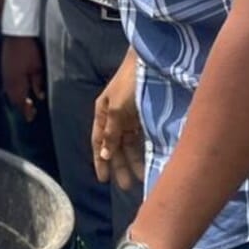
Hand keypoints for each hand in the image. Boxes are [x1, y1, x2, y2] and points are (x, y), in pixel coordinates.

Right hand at [2, 35, 45, 120]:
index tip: (31, 117)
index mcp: (17, 83)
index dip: (26, 111)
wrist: (16, 35)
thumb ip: (37, 83)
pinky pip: (7, 86)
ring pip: (9, 94)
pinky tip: (18, 91)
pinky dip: (13, 92)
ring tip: (25, 103)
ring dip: (16, 100)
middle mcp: (8, 82)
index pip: (21, 102)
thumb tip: (39, 96)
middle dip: (21, 107)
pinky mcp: (4, 70)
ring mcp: (4, 76)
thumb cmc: (29, 50)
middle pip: (14, 100)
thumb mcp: (37, 68)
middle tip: (29, 112)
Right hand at [92, 49, 143, 191]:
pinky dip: (142, 149)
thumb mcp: (117, 108)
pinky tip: (148, 160)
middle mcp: (114, 116)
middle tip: (127, 187)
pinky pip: (140, 137)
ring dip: (133, 161)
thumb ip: (111, 131)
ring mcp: (129, 115)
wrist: (150, 61)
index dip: (100, 161)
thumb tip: (105, 153)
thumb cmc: (130, 82)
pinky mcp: (143, 114)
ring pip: (129, 144)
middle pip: (114, 146)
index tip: (103, 180)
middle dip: (119, 166)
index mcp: (102, 113)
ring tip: (141, 178)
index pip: (98, 142)